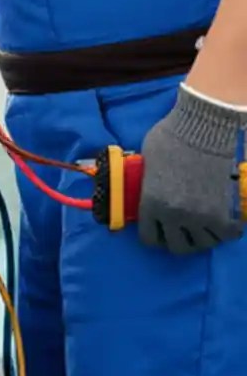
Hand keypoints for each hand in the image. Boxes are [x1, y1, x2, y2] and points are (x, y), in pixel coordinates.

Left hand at [138, 84, 246, 254]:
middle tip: (186, 229)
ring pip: (204, 244)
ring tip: (206, 224)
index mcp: (150, 204)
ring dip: (204, 236)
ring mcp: (202, 217)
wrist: (206, 128)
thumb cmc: (173, 136)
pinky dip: (227, 230)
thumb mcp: (148, 160)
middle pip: (178, 247)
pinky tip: (226, 221)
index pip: (149, 238)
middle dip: (180, 239)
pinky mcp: (227, 214)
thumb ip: (149, 182)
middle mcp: (174, 217)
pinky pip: (228, 235)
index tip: (162, 230)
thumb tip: (151, 185)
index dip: (156, 235)